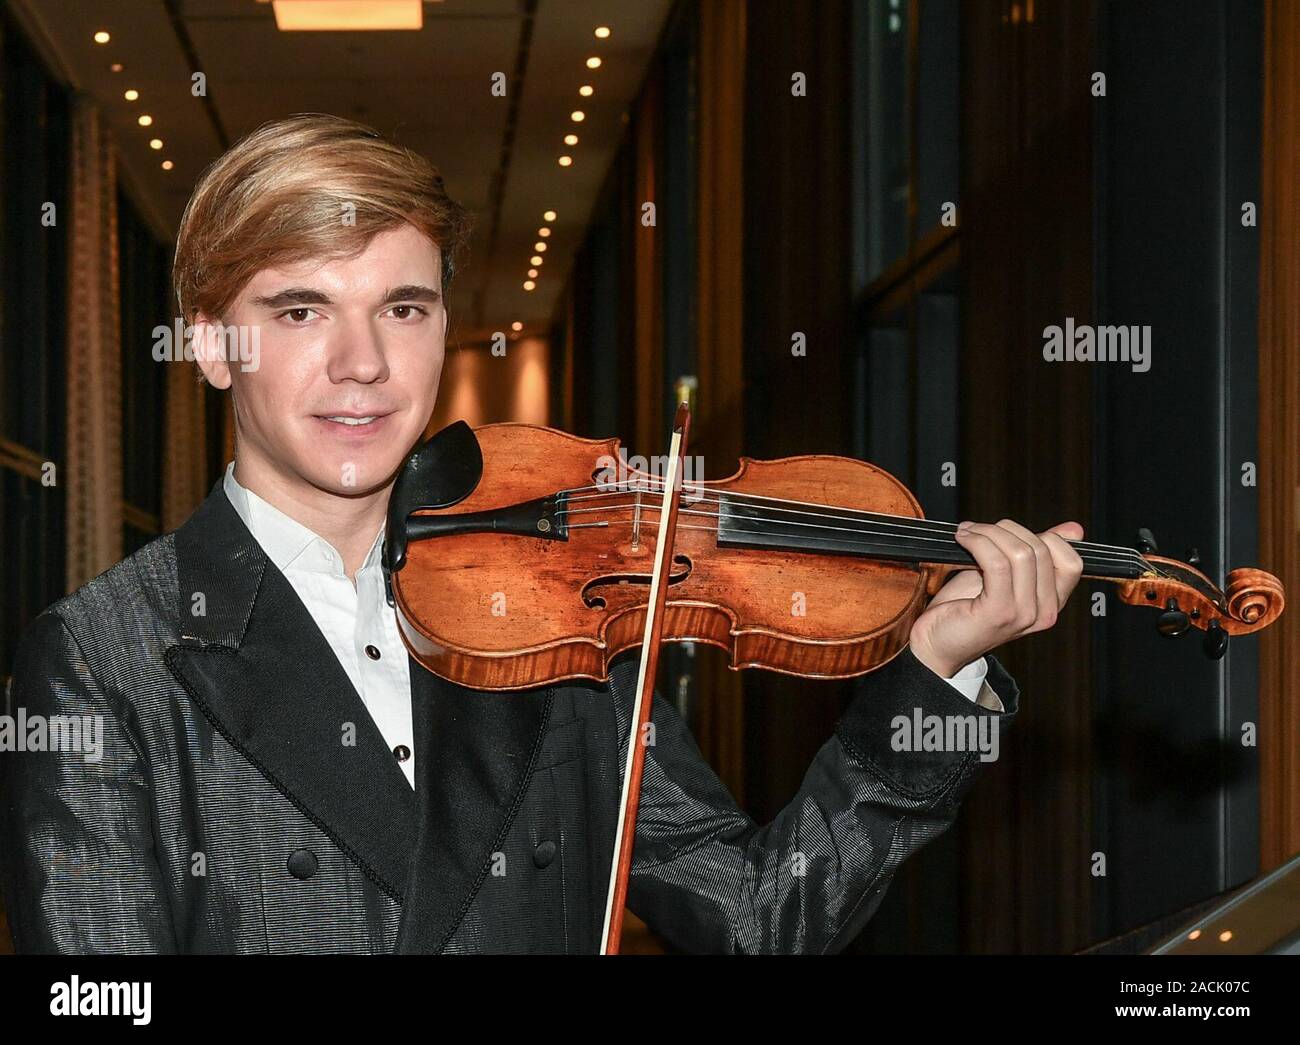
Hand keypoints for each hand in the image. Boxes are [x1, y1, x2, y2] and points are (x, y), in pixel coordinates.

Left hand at [908, 519, 1085, 678]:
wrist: (936, 643)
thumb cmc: (966, 608)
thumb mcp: (1006, 575)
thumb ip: (1036, 554)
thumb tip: (1074, 529)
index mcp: (1052, 603)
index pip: (1072, 561)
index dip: (1044, 537)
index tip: (1010, 533)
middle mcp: (1044, 612)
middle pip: (1042, 550)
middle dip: (1006, 529)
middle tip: (977, 529)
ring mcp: (1024, 614)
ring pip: (1020, 553)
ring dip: (988, 533)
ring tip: (967, 533)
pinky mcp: (999, 612)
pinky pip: (997, 563)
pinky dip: (978, 543)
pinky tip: (963, 540)